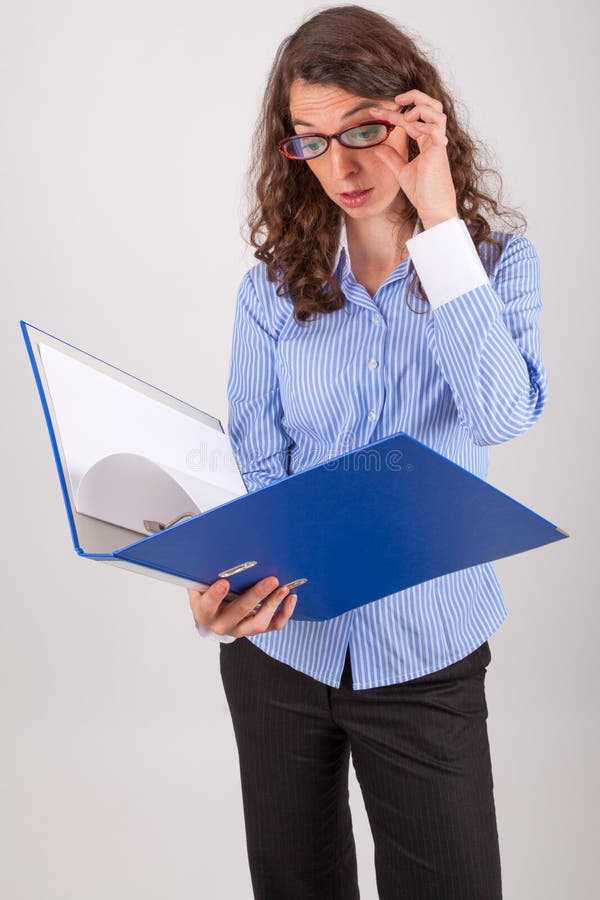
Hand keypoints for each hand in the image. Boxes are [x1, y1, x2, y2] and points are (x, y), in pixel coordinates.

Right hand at [188, 576, 296, 637]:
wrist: (213, 615)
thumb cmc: (207, 593)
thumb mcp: (201, 585)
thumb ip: (206, 574)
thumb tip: (218, 552)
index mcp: (205, 611)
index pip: (208, 605)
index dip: (215, 595)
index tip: (224, 582)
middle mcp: (222, 624)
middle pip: (239, 612)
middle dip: (256, 595)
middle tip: (271, 580)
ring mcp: (240, 629)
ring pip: (259, 623)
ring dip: (273, 604)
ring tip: (283, 588)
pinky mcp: (255, 629)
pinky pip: (273, 625)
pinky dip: (284, 613)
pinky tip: (291, 598)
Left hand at [368, 89, 457, 229]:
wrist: (433, 208)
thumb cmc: (422, 192)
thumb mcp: (401, 172)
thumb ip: (391, 158)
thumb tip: (377, 147)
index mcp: (426, 141)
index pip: (411, 119)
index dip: (393, 113)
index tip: (374, 112)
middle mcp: (434, 139)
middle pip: (432, 106)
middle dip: (415, 96)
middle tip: (396, 98)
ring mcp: (438, 144)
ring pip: (437, 112)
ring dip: (420, 107)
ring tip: (405, 114)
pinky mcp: (439, 152)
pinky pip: (436, 129)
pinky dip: (425, 123)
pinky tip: (412, 125)